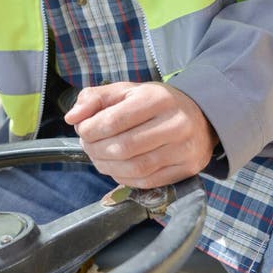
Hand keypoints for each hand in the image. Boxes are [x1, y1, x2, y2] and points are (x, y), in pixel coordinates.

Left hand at [64, 82, 218, 188]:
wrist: (199, 115)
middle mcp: (175, 124)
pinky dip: (124, 178)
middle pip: (124, 147)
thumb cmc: (155, 102)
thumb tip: (72, 117)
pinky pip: (148, 182)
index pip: (114, 120)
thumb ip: (95, 98)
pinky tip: (116, 168)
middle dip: (96, 149)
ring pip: (135, 168)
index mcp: (157, 98)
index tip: (82, 129)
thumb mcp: (126, 91)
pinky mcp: (188, 169)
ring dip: (107, 166)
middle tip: (87, 145)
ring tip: (98, 157)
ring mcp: (184, 149)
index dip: (90, 129)